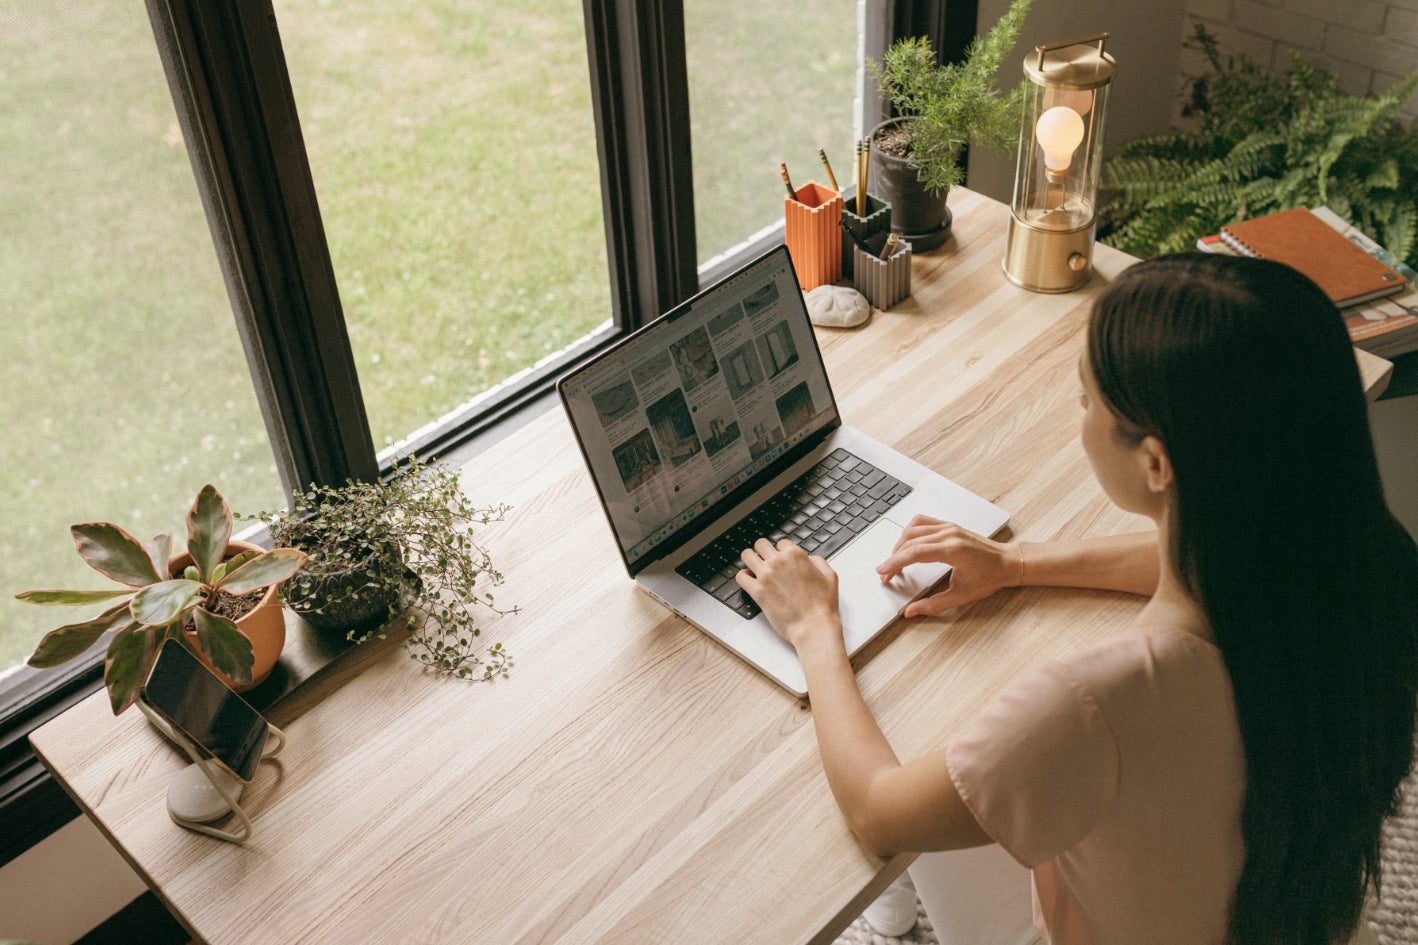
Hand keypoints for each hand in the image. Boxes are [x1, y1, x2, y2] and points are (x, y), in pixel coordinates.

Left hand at [736, 538, 842, 651]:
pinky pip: (741, 576)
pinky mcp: (757, 591)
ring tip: (753, 567)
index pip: (780, 543)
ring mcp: (766, 576)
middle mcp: (778, 562)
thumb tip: (809, 559)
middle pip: (760, 544)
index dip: (781, 551)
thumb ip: (818, 561)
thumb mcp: (829, 576)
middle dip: (763, 551)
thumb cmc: (822, 605)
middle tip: (764, 560)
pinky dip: (743, 577)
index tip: (780, 559)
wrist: (813, 626)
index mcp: (795, 555)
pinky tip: (749, 581)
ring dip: (750, 560)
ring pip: (746, 555)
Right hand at [876, 516, 1019, 617]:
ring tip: (894, 561)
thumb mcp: (962, 596)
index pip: (915, 552)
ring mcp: (949, 527)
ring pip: (913, 529)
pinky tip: (906, 545)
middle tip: (885, 574)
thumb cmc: (989, 578)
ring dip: (899, 544)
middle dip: (893, 558)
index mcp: (953, 550)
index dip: (894, 562)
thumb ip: (933, 605)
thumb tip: (911, 612)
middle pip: (910, 541)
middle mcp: (949, 534)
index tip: (883, 572)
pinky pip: (922, 522)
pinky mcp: (948, 525)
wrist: (1007, 562)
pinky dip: (909, 533)